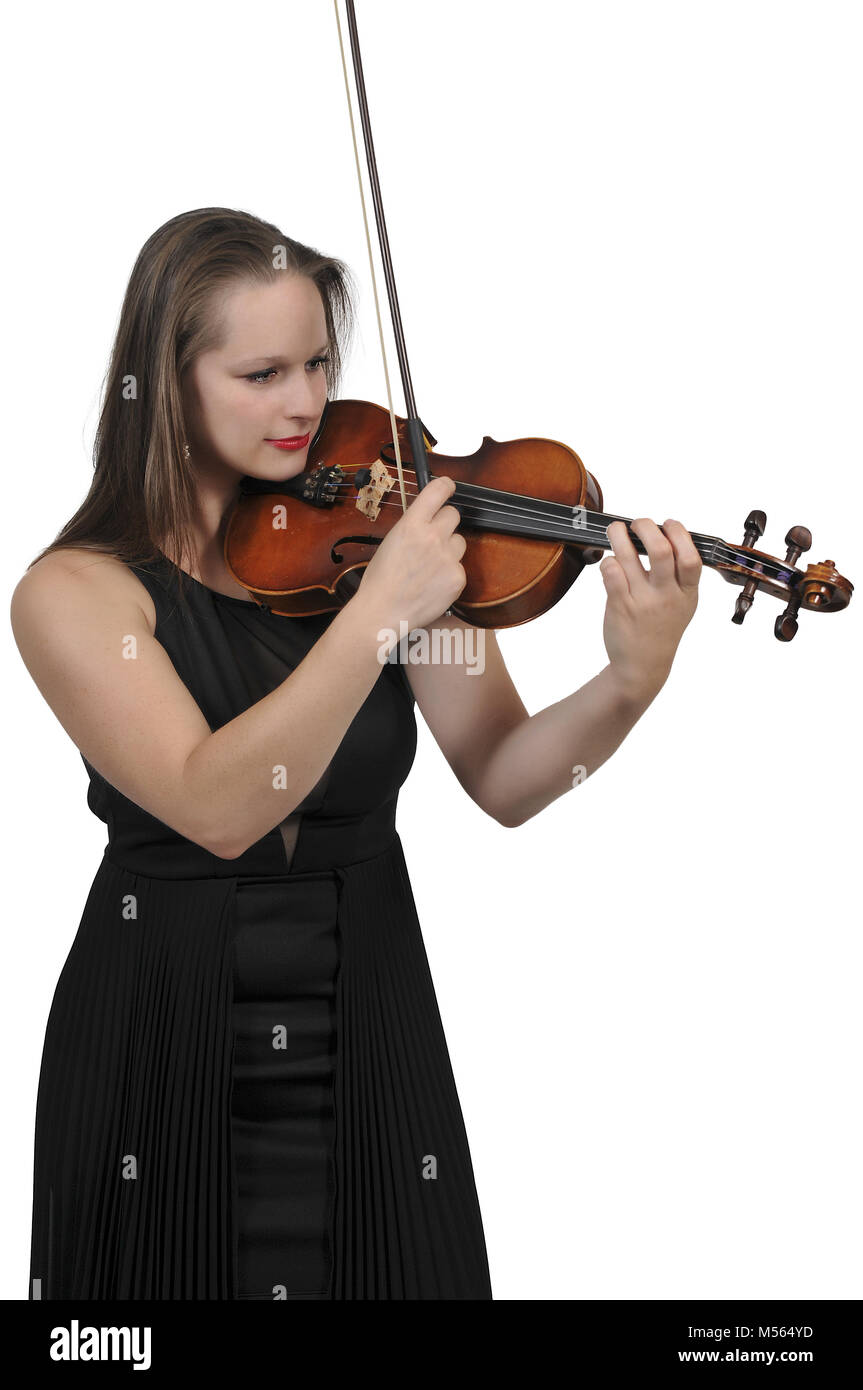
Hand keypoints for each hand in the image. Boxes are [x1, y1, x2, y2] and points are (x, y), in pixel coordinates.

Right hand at [353, 474, 466, 631]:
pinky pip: (459, 567)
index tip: (449, 486)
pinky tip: (433, 584)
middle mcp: (432, 537)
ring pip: (459, 541)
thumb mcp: (391, 541)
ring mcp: (447, 558)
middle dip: (445, 523)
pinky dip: (449, 573)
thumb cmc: (381, 580)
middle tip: (433, 538)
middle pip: (453, 515)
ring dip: (449, 549)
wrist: (383, 612)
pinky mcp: (457, 577)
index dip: (446, 485)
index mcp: (411, 524)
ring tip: (429, 566)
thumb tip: (427, 517)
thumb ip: (412, 526)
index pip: (437, 491)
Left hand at [600, 518, 701, 699]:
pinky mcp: (619, 606)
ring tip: (616, 530)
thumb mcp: (684, 604)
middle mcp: (667, 596)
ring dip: (619, 535)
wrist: (642, 667)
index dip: (679, 533)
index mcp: (687, 593)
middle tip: (638, 524)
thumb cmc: (662, 629)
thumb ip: (681, 575)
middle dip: (646, 526)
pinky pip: (611, 573)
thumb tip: (667, 535)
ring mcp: (642, 602)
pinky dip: (608, 560)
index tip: (667, 524)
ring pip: (629, 556)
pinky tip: (610, 562)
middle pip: (660, 550)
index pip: (691, 557)